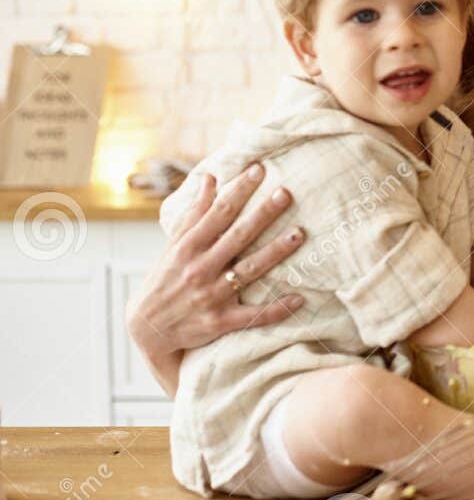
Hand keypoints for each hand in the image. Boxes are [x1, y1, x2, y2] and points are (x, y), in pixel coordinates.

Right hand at [129, 165, 305, 392]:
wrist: (147, 330)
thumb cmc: (165, 280)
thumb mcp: (174, 245)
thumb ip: (195, 213)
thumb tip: (210, 178)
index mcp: (188, 247)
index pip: (218, 213)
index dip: (239, 191)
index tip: (259, 170)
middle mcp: (199, 269)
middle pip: (237, 237)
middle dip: (262, 215)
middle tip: (286, 193)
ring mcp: (210, 296)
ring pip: (248, 271)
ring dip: (275, 252)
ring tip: (300, 234)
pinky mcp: (219, 322)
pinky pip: (252, 316)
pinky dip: (276, 309)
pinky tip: (300, 298)